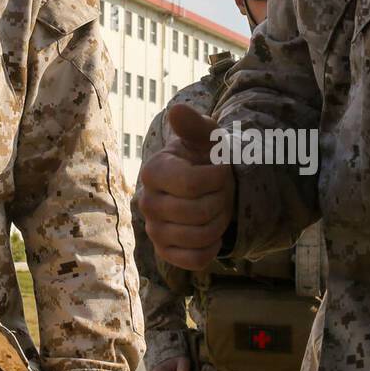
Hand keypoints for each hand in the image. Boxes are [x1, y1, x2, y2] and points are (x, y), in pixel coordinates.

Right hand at [139, 103, 234, 269]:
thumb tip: (177, 111)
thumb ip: (194, 125)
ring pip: (199, 237)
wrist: (204, 186)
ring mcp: (154, 230)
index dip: (218, 178)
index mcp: (153, 171)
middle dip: (222, 200)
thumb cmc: (205, 158)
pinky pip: (195, 260)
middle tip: (222, 191)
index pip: (191, 184)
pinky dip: (212, 248)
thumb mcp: (205, 137)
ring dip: (220, 223)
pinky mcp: (165, 252)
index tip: (222, 169)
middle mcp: (147, 202)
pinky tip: (212, 232)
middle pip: (198, 212)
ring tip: (218, 209)